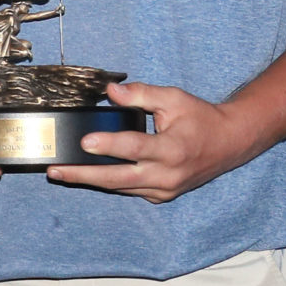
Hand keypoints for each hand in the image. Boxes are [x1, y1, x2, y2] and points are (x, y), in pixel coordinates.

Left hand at [47, 80, 254, 202]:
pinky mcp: (161, 195)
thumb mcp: (174, 98)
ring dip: (90, 181)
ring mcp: (164, 189)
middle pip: (118, 179)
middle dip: (84, 176)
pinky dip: (109, 183)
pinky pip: (129, 190)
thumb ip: (141, 94)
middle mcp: (167, 174)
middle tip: (57, 170)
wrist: (229, 143)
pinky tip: (86, 175)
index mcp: (172, 149)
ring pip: (120, 187)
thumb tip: (110, 91)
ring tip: (62, 173)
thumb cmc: (201, 118)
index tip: (85, 142)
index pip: (134, 147)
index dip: (109, 145)